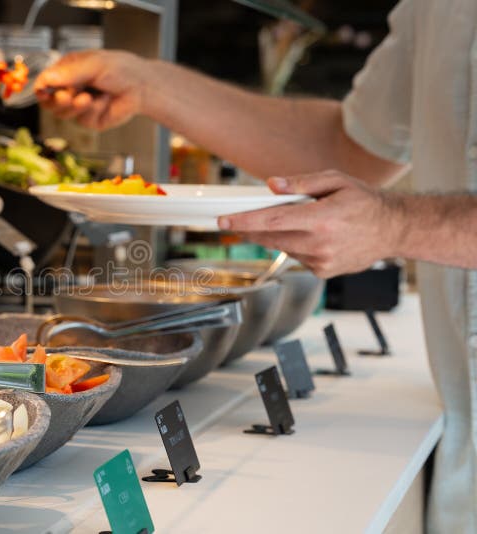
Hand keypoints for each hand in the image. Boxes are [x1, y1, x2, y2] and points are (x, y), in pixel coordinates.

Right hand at [34, 50, 148, 129]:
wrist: (142, 86)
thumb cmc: (121, 69)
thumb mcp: (95, 65)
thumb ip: (71, 73)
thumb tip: (47, 78)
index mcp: (67, 72)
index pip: (45, 82)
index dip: (41, 88)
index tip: (42, 91)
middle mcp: (71, 89)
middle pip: (49, 103)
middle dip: (58, 101)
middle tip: (67, 96)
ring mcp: (79, 107)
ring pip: (63, 114)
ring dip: (76, 106)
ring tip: (90, 98)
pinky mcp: (90, 120)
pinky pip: (83, 120)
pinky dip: (94, 110)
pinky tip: (105, 101)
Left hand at [217, 171, 402, 277]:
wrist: (394, 230)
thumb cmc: (365, 201)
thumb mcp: (336, 181)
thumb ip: (301, 183)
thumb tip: (271, 184)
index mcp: (323, 219)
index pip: (273, 220)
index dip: (244, 221)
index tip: (222, 221)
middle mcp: (321, 244)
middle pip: (270, 238)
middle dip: (249, 229)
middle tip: (234, 221)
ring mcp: (322, 262)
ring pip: (282, 247)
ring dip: (276, 235)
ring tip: (292, 221)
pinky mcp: (323, 272)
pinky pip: (296, 257)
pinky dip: (294, 245)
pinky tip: (310, 236)